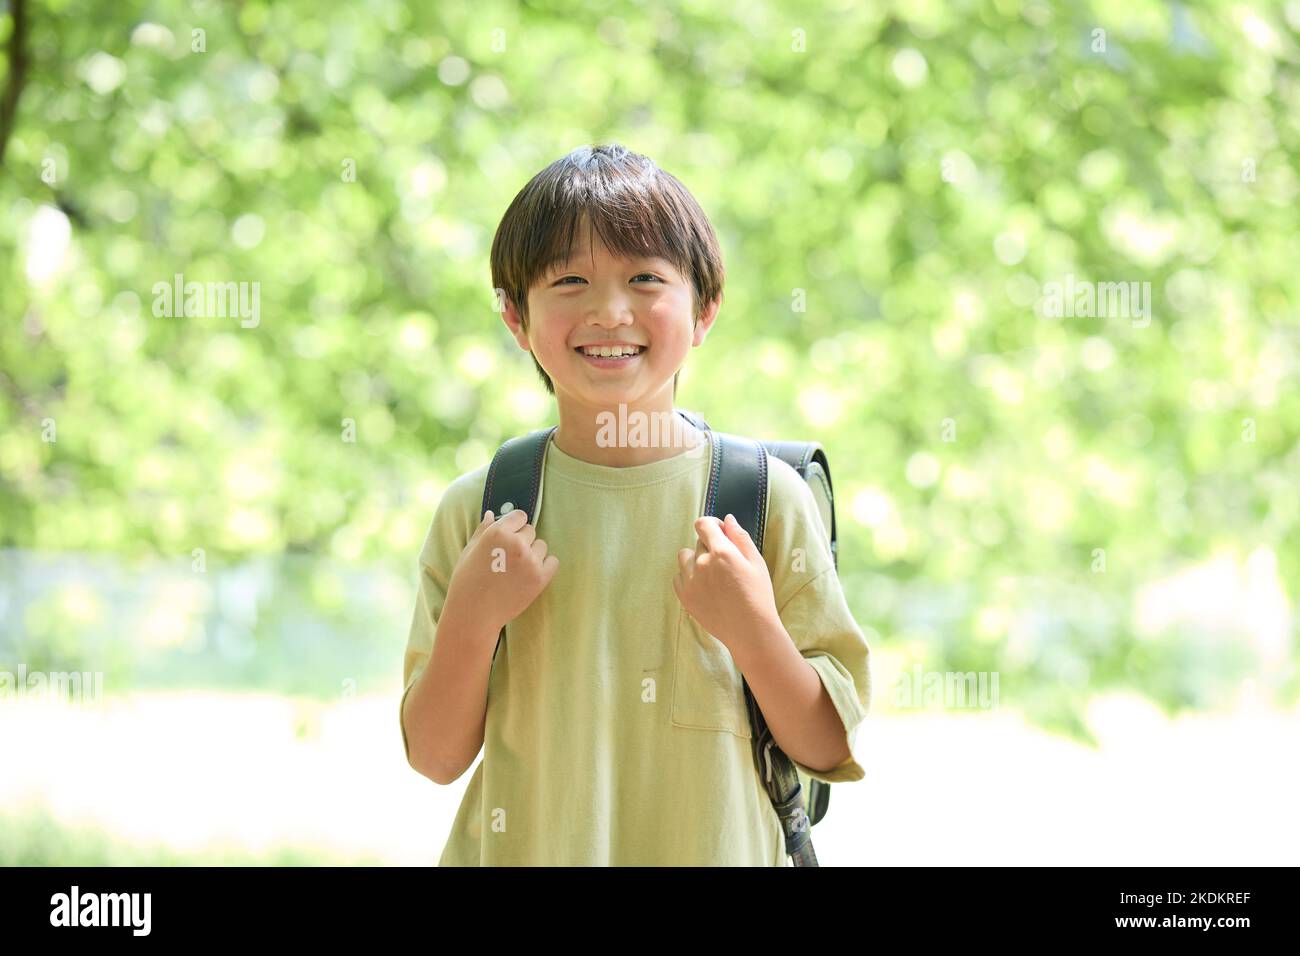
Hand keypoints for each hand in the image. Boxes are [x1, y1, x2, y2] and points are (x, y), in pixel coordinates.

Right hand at [446, 509, 558, 632]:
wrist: (474, 614)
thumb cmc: (467, 581)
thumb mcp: (470, 551)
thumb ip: (483, 530)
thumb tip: (491, 514)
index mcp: (497, 532)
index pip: (520, 516)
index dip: (515, 526)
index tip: (510, 536)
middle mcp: (516, 544)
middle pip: (531, 531)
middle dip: (522, 541)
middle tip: (508, 558)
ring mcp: (530, 561)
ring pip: (541, 546)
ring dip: (533, 553)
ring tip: (517, 569)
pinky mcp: (540, 578)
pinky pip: (553, 562)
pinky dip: (545, 566)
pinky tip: (530, 574)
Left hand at [673, 514, 778, 649]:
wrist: (750, 630)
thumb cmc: (758, 595)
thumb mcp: (756, 562)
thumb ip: (740, 537)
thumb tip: (727, 520)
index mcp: (721, 552)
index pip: (702, 524)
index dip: (711, 524)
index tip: (719, 532)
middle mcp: (702, 564)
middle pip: (698, 542)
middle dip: (710, 546)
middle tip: (726, 563)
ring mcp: (691, 581)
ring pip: (685, 557)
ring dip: (696, 560)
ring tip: (713, 574)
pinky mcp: (685, 597)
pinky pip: (679, 576)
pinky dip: (689, 577)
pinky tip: (705, 586)